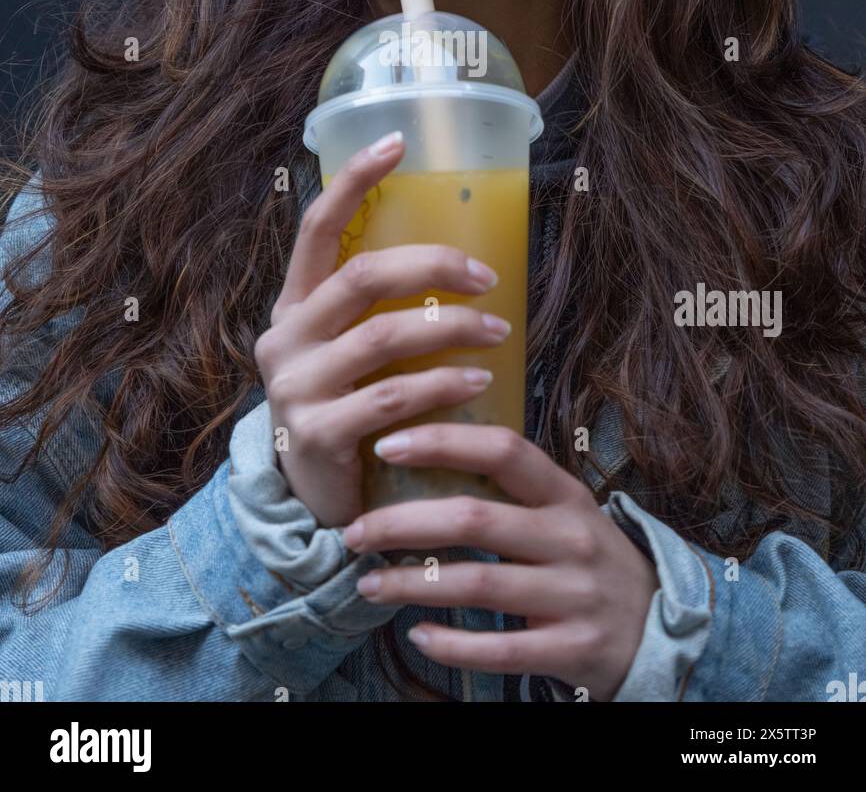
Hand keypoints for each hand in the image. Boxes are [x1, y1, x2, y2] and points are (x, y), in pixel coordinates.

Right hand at [254, 132, 508, 526]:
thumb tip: (465, 261)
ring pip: (383, 337)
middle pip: (363, 276)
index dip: (354, 179)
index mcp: (295, 305)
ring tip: (501, 334)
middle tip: (488, 276)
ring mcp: (295, 386)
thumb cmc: (350, 410)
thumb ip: (380, 312)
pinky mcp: (315, 435)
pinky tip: (478, 384)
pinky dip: (443, 386)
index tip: (399, 140)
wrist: (314, 506)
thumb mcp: (352, 353)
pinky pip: (391, 398)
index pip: (316, 226)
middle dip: (434, 266)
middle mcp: (286, 337)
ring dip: (453, 330)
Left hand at [342, 423, 659, 701]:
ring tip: (368, 583)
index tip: (386, 443)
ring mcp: (575, 595)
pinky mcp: (572, 648)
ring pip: (478, 584)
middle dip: (403, 523)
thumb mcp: (564, 508)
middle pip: (475, 519)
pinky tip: (416, 634)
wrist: (660, 627)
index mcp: (565, 493)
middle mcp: (572, 537)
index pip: (503, 450)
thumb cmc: (586, 557)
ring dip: (412, 584)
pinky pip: (501, 648)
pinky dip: (452, 643)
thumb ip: (510, 484)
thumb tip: (425, 445)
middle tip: (354, 530)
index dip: (443, 441)